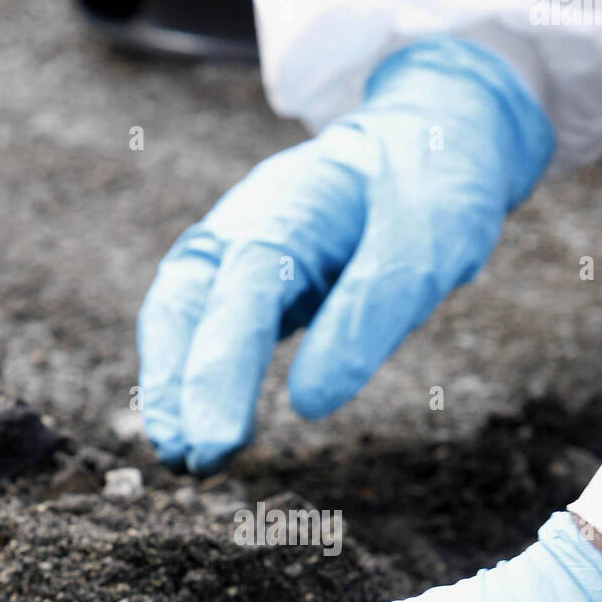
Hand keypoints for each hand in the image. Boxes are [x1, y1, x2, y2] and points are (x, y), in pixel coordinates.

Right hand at [137, 36, 553, 473]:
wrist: (426, 139)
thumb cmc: (430, 189)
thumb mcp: (427, 247)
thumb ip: (368, 317)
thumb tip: (308, 404)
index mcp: (289, 205)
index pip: (239, 295)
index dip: (220, 372)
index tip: (218, 443)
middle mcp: (243, 223)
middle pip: (184, 304)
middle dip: (177, 387)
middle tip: (189, 462)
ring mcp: (234, 247)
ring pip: (178, 315)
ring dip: (171, 387)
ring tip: (181, 458)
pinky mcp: (243, 276)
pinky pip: (199, 324)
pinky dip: (189, 374)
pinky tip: (195, 425)